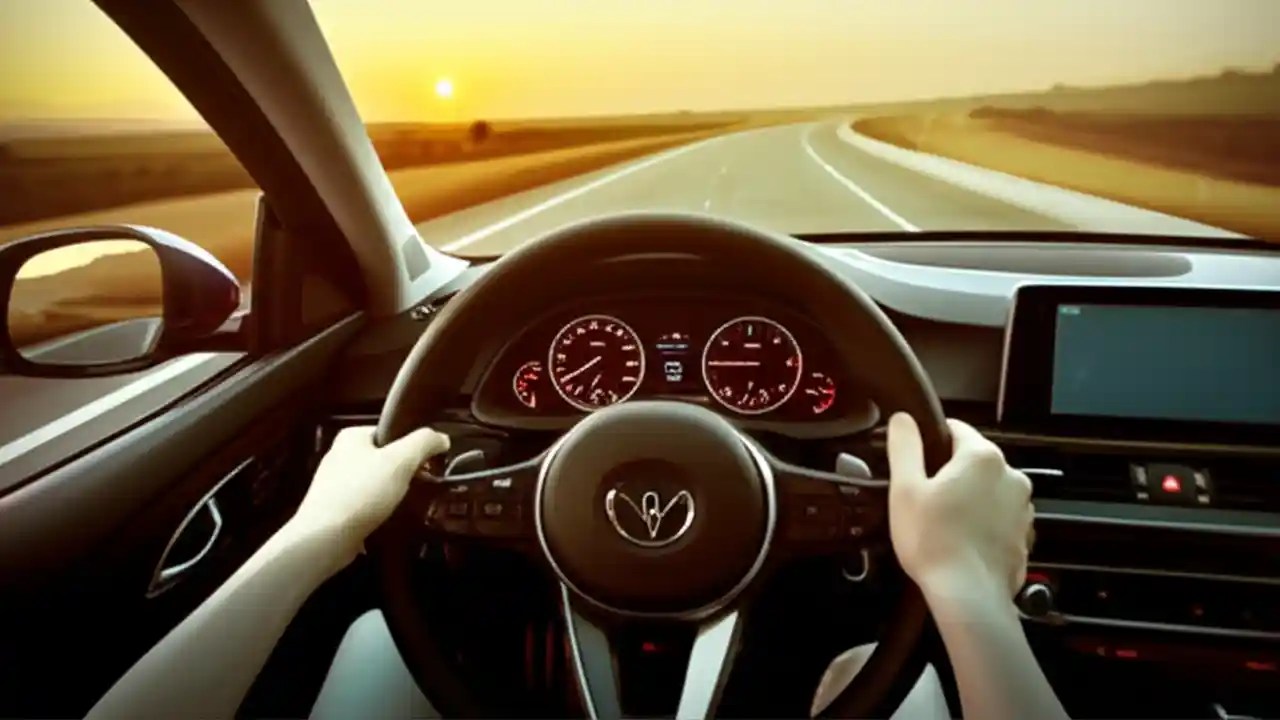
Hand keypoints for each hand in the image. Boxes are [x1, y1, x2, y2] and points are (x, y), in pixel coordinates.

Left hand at [288, 426, 449, 563]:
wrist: (324, 537)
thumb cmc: (362, 492)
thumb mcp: (400, 461)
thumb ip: (424, 443)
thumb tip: (442, 438)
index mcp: (351, 436)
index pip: (390, 432)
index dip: (411, 446)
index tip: (426, 464)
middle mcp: (338, 454)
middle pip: (383, 458)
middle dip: (402, 472)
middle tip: (419, 485)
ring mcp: (333, 482)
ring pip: (374, 482)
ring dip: (390, 492)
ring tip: (402, 505)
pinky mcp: (332, 507)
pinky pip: (363, 503)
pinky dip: (376, 510)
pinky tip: (384, 519)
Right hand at [887, 413, 1032, 600]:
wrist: (968, 595)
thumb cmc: (932, 539)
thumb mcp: (905, 488)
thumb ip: (904, 446)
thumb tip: (904, 418)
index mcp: (983, 456)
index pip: (956, 429)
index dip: (931, 442)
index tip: (915, 464)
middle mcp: (1012, 475)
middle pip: (973, 461)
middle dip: (951, 473)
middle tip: (924, 499)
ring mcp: (1023, 507)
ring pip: (988, 489)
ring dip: (970, 497)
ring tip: (944, 524)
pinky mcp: (1025, 534)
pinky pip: (999, 516)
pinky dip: (983, 522)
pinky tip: (963, 541)